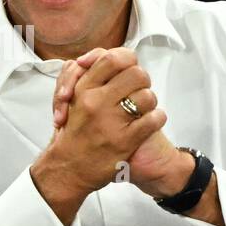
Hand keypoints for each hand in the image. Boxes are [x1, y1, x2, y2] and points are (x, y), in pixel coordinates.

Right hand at [51, 48, 188, 197]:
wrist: (68, 169)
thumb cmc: (71, 133)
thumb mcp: (69, 98)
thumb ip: (80, 75)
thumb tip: (94, 57)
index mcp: (83, 88)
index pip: (113, 59)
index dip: (126, 61)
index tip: (126, 69)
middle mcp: (97, 101)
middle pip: (137, 74)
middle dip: (142, 82)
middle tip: (137, 91)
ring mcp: (111, 121)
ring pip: (147, 96)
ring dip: (150, 102)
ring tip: (142, 109)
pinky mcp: (125, 140)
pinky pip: (153, 119)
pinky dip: (157, 119)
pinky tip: (150, 122)